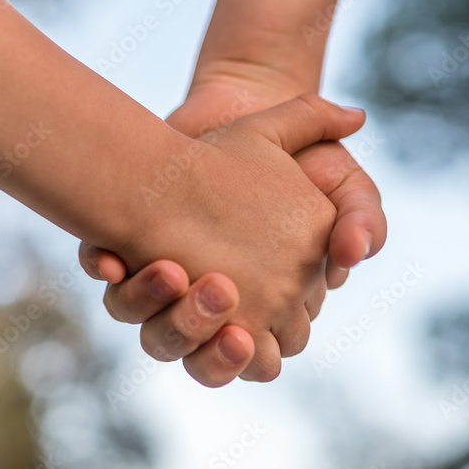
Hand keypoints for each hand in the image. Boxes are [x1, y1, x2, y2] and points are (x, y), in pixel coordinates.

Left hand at [102, 95, 365, 385]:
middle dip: (199, 350)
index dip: (245, 356)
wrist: (241, 109)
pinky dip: (105, 271)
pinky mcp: (129, 247)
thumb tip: (353, 254)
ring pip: (152, 330)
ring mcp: (168, 279)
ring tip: (172, 273)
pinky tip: (109, 259)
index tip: (243, 336)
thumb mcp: (341, 180)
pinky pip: (109, 279)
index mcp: (263, 305)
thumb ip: (363, 217)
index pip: (255, 359)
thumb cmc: (296, 156)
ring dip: (154, 316)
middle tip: (213, 306)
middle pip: (196, 358)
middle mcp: (210, 303)